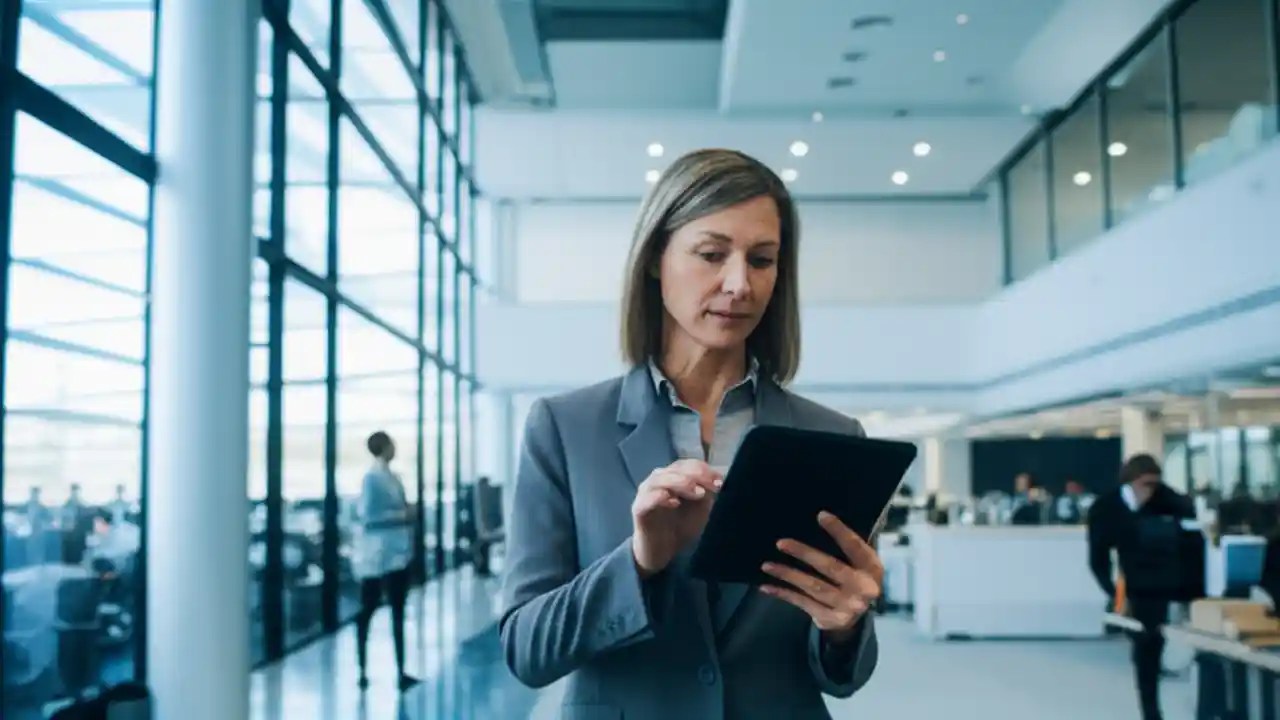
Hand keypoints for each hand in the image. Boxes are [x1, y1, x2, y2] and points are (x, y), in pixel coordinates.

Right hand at [631, 459, 722, 577]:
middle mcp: (659, 479)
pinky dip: (660, 497)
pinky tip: (674, 503)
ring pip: (660, 478)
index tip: (721, 482)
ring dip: (681, 483)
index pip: (690, 465)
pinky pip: (648, 498)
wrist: (662, 551)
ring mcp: (646, 492)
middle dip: (697, 475)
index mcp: (675, 475)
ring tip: (698, 494)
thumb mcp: (701, 509)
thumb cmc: (682, 526)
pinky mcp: (638, 508)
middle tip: (713, 487)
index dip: (706, 470)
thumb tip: (721, 482)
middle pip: (676, 468)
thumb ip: (708, 494)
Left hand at [759, 511, 882, 640]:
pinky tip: (767, 587)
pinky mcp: (830, 619)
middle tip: (781, 543)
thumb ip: (848, 546)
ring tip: (767, 566)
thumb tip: (821, 518)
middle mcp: (862, 589)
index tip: (821, 515)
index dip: (839, 531)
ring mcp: (845, 607)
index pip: (855, 547)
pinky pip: (802, 603)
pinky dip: (783, 594)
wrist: (859, 616)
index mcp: (871, 569)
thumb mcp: (862, 562)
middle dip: (804, 553)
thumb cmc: (856, 578)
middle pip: (830, 568)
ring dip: (788, 574)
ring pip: (812, 586)